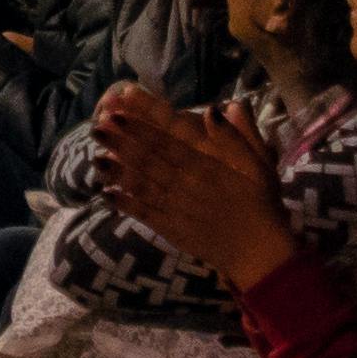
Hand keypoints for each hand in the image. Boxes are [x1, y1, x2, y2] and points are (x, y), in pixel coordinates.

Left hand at [92, 81, 293, 294]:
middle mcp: (187, 182)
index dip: (144, 121)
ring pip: (142, 183)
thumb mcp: (258, 163)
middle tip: (97, 126)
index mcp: (207, 162)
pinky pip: (144, 213)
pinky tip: (106, 194)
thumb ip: (238, 135)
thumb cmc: (260, 202)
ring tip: (95, 156)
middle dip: (122, 141)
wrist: (258, 251)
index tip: (122, 106)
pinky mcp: (171, 229)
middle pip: (149, 158)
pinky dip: (125, 204)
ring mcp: (176, 206)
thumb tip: (219, 107)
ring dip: (118, 170)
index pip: (170, 136)